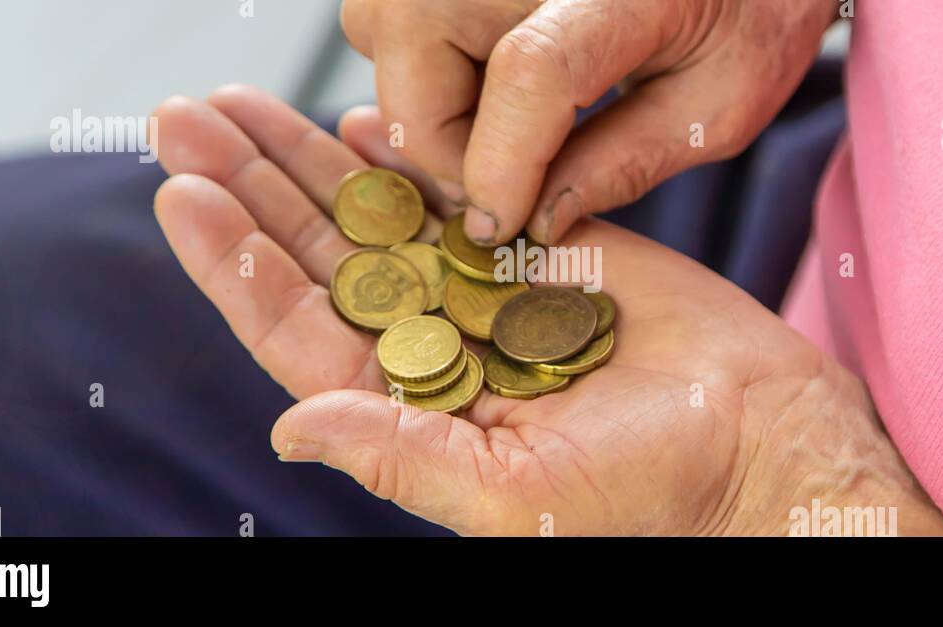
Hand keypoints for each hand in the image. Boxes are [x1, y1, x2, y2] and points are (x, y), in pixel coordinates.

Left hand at [151, 85, 942, 535]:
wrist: (761, 440)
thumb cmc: (647, 493)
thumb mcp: (511, 494)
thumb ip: (399, 455)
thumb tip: (288, 427)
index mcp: (414, 404)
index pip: (298, 327)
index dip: (236, 262)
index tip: (181, 194)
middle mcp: (436, 342)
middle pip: (320, 254)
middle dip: (250, 186)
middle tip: (183, 118)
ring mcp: (487, 290)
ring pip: (378, 213)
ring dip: (310, 157)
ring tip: (242, 102)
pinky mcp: (547, 246)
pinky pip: (466, 190)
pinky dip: (416, 151)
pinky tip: (359, 116)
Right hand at [341, 0, 836, 244]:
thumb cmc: (748, 16)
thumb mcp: (718, 106)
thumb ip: (625, 164)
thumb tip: (531, 222)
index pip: (528, 73)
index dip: (500, 168)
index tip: (501, 230)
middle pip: (414, 45)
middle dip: (443, 141)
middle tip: (504, 180)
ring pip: (382, 27)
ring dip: (423, 96)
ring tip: (501, 123)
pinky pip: (390, 12)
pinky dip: (421, 58)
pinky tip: (488, 80)